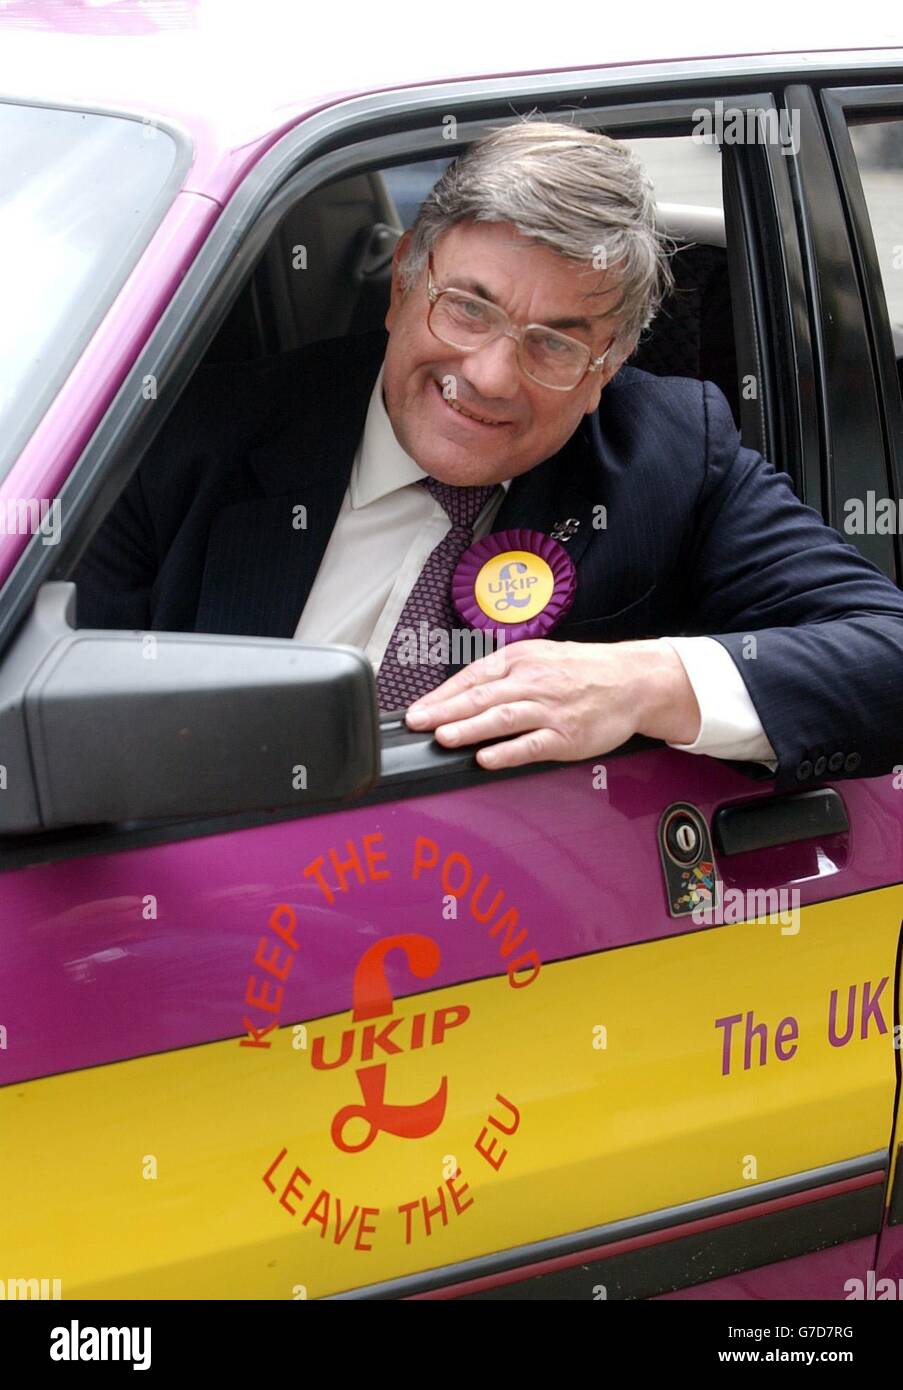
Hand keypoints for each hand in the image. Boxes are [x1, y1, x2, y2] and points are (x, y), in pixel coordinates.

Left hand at [404, 638, 701, 769]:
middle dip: (444, 711)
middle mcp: (532, 681)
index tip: (416, 711)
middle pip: (480, 696)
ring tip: (443, 737)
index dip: (441, 696)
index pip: (472, 678)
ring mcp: (549, 709)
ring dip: (469, 728)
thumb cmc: (583, 671)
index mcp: (520, 660)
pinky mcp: (566, 735)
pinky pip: (531, 744)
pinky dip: (506, 752)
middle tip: (417, 724)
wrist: (632, 680)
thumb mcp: (540, 658)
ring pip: (502, 718)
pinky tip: (485, 759)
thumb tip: (462, 695)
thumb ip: (504, 675)